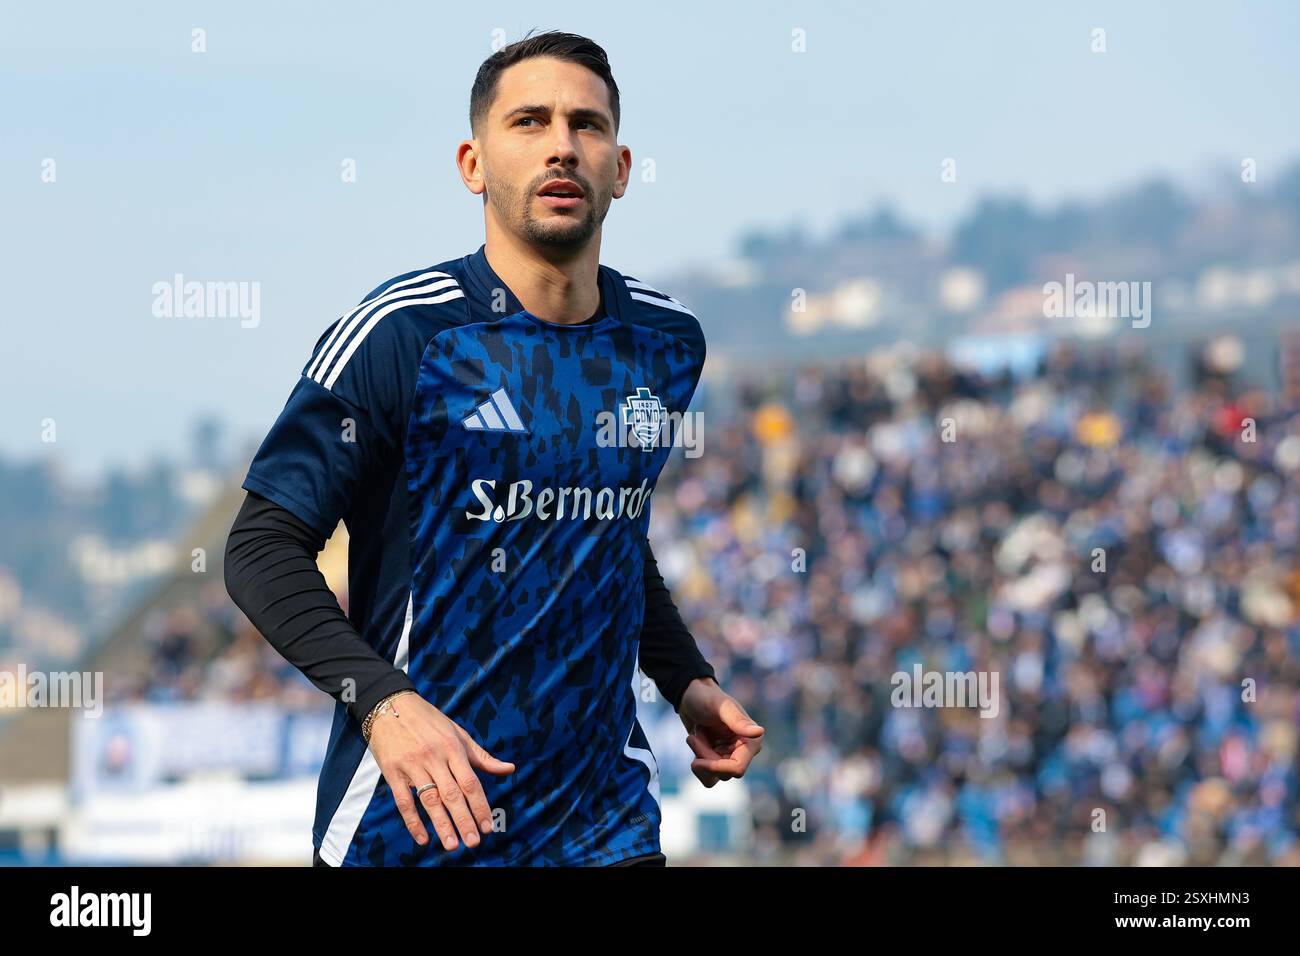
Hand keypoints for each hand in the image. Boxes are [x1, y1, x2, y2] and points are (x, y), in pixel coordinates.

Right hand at [366, 692, 515, 850]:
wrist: (390, 705)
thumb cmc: (429, 721)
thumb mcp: (458, 733)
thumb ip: (482, 756)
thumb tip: (510, 769)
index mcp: (453, 747)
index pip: (470, 781)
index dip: (480, 805)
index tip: (488, 826)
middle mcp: (434, 757)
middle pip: (452, 794)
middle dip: (464, 820)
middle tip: (474, 842)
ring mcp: (412, 764)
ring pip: (429, 799)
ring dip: (442, 824)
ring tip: (452, 845)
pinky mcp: (392, 771)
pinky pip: (403, 801)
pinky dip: (413, 821)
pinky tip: (423, 838)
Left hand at [677, 677, 763, 787]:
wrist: (690, 697)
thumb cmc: (707, 698)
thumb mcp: (721, 706)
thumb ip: (738, 720)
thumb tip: (759, 732)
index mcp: (751, 740)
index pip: (737, 768)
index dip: (716, 768)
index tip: (696, 761)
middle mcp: (744, 752)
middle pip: (723, 773)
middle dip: (704, 756)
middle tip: (693, 735)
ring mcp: (730, 757)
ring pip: (714, 777)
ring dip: (699, 758)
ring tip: (694, 736)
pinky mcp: (717, 761)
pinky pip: (708, 777)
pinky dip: (697, 763)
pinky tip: (695, 743)